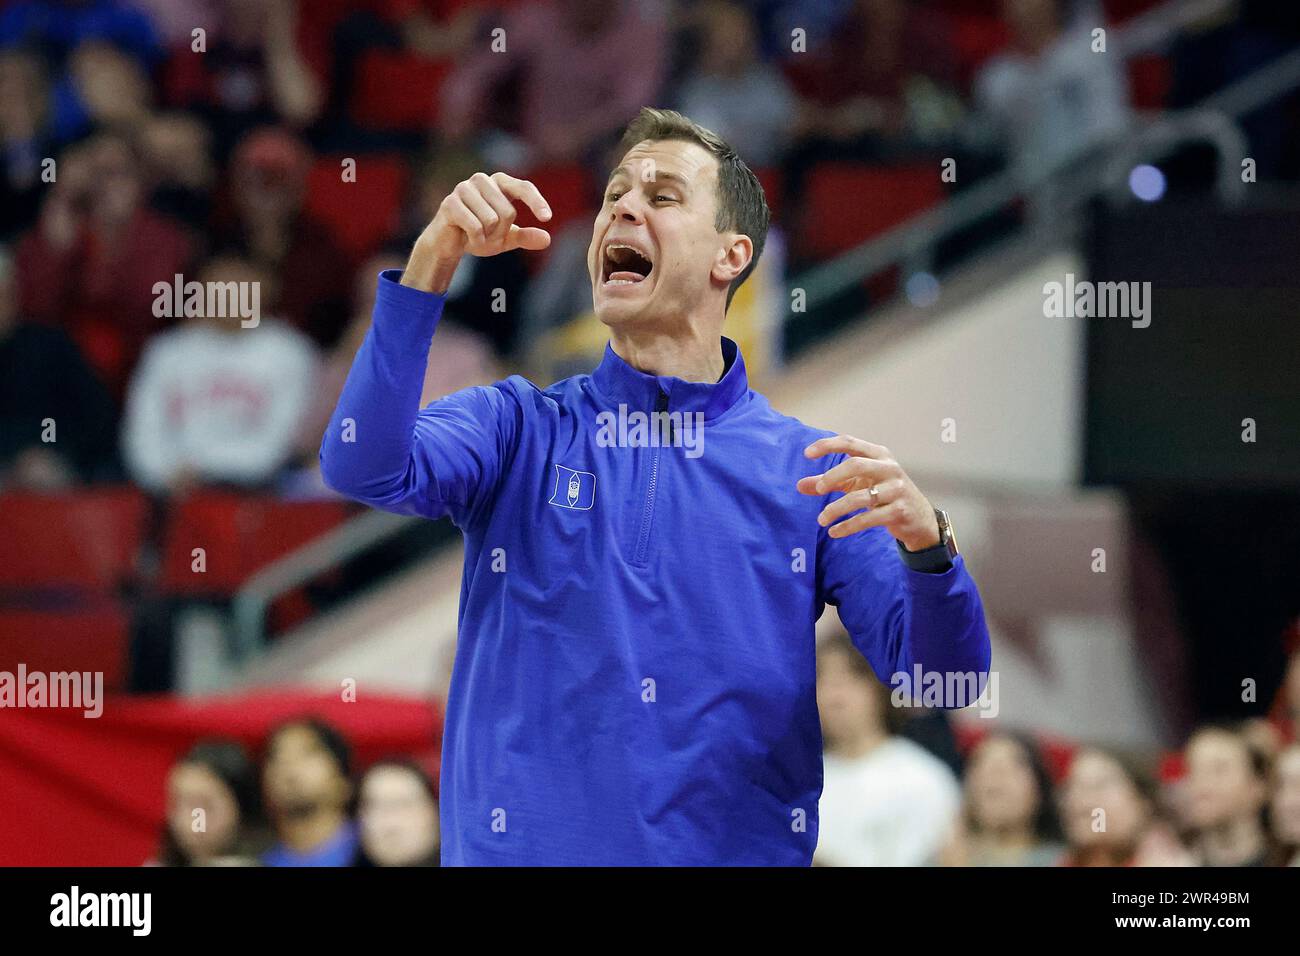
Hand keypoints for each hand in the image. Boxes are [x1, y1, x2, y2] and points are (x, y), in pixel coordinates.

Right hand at [404, 172, 551, 292]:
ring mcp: (464, 188)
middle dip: (501, 232)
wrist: (448, 243)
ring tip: (476, 235)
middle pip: (508, 212)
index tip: (546, 218)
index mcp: (499, 183)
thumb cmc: (479, 234)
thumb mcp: (506, 238)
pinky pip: (475, 227)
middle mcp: (483, 180)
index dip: (536, 202)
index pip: (523, 187)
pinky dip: (476, 240)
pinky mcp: (450, 203)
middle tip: (488, 235)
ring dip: (487, 237)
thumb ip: (526, 237)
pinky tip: (466, 238)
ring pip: (492, 220)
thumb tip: (546, 239)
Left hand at [797, 435, 939, 550]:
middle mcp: (889, 468)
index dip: (827, 445)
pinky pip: (867, 519)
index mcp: (878, 455)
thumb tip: (800, 485)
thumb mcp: (859, 484)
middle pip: (855, 465)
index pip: (850, 442)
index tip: (807, 454)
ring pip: (860, 497)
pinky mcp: (898, 511)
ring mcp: (896, 489)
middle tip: (818, 489)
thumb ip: (831, 482)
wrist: (919, 517)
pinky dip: (847, 526)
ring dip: (836, 509)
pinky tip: (834, 532)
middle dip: (832, 476)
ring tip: (822, 520)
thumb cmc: (884, 494)